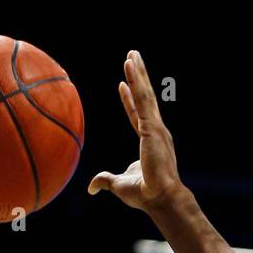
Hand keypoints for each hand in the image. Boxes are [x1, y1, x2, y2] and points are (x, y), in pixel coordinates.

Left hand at [88, 50, 185, 213]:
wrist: (161, 198)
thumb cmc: (145, 195)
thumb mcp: (119, 185)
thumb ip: (105, 180)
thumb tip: (90, 187)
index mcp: (150, 142)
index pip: (138, 115)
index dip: (130, 101)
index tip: (122, 85)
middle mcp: (156, 131)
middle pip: (145, 98)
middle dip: (139, 77)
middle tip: (133, 57)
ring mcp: (156, 127)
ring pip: (145, 94)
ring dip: (138, 72)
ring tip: (132, 53)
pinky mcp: (153, 126)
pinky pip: (142, 98)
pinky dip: (136, 80)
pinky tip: (130, 64)